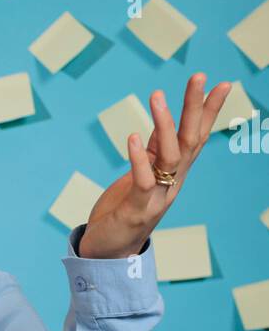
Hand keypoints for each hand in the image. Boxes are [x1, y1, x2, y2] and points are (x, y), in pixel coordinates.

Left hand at [79, 74, 231, 259]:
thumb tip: (162, 124)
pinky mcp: (137, 209)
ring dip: (165, 125)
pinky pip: (144, 181)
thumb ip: (152, 153)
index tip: (221, 83)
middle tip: (199, 76)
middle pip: (191, 140)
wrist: (108, 253)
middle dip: (196, 108)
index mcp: (174, 173)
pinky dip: (139, 159)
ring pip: (171, 157)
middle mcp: (172, 183)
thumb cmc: (124, 211)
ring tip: (157, 96)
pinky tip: (132, 138)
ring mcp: (158, 196)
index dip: (207, 110)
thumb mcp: (140, 175)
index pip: (196, 136)